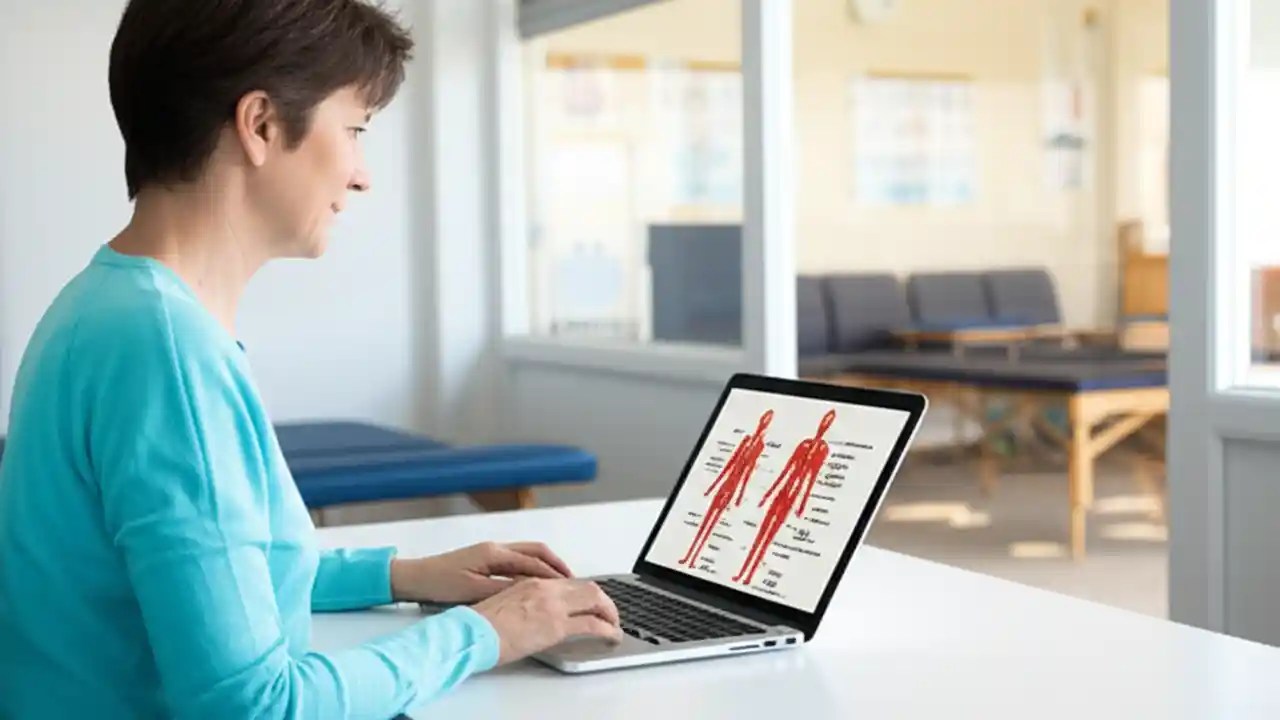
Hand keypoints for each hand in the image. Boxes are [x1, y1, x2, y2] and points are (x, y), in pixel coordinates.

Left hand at [389, 541, 573, 603]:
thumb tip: (527, 592)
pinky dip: (533, 567)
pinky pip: (518, 559)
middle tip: (572, 579)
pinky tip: (537, 581)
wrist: (416, 577)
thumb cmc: (439, 583)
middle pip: (535, 550)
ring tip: (561, 580)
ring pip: (528, 553)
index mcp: (494, 553)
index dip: (552, 573)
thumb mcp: (472, 591)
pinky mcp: (486, 559)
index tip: (569, 584)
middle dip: (556, 563)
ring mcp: (491, 551)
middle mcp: (495, 548)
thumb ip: (501, 590)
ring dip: (546, 564)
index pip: (532, 561)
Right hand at [472, 578, 622, 665]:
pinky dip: (607, 630)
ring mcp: (553, 605)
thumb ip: (527, 602)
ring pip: (595, 600)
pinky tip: (612, 636)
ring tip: (614, 626)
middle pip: (588, 587)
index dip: (586, 593)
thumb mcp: (506, 603)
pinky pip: (592, 624)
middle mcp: (546, 588)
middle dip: (604, 601)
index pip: (569, 582)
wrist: (471, 632)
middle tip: (609, 614)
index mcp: (532, 581)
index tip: (591, 603)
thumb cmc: (480, 624)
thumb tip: (538, 613)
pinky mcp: (557, 626)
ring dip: (610, 613)